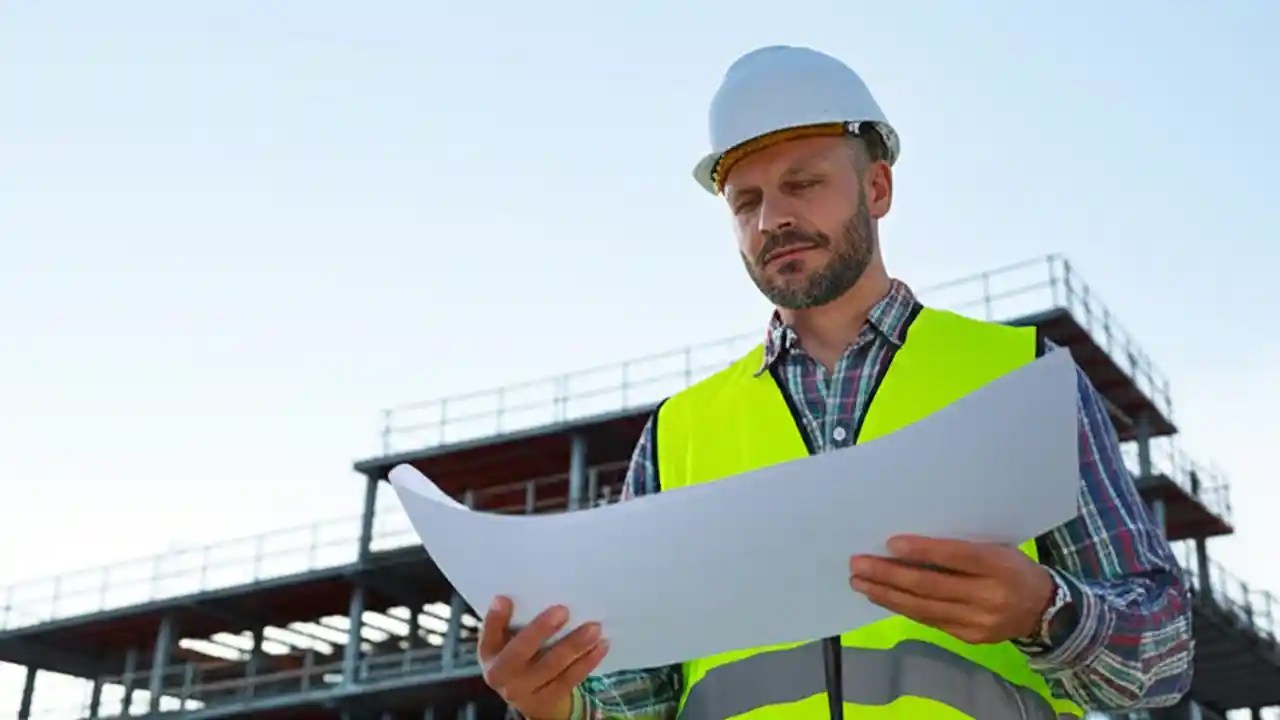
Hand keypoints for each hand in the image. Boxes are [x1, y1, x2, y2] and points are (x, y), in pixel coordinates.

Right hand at [478, 596, 609, 719]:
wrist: (527, 696)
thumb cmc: (518, 657)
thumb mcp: (506, 641)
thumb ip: (509, 621)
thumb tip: (509, 597)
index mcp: (489, 654)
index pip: (488, 634)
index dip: (495, 618)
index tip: (504, 598)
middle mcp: (501, 675)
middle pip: (521, 651)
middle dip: (541, 630)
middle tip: (563, 610)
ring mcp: (524, 692)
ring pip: (551, 666)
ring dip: (574, 646)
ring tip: (593, 628)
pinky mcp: (547, 701)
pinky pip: (569, 680)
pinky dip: (587, 662)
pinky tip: (601, 646)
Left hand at [849, 535, 1053, 644]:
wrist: (1044, 610)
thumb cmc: (1012, 568)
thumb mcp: (996, 548)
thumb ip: (961, 548)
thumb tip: (908, 543)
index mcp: (998, 565)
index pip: (956, 556)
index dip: (922, 550)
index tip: (889, 543)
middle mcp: (989, 596)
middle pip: (932, 585)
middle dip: (890, 575)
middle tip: (859, 564)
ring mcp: (979, 621)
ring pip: (924, 607)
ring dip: (887, 594)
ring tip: (860, 582)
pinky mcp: (970, 638)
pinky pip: (929, 620)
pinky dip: (902, 608)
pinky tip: (881, 597)